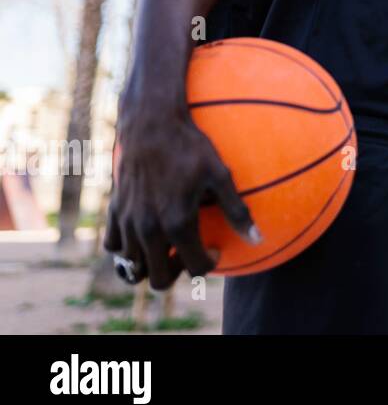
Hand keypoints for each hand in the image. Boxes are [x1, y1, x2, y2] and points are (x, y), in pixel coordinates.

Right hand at [106, 108, 259, 289]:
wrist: (152, 124)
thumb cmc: (191, 147)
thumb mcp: (221, 175)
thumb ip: (238, 211)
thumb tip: (258, 239)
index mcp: (178, 224)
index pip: (194, 268)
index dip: (209, 263)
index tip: (214, 248)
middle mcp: (149, 229)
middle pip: (160, 280)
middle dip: (178, 271)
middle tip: (188, 250)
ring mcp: (128, 222)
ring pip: (134, 266)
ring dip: (152, 261)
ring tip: (168, 243)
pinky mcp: (114, 211)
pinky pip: (113, 246)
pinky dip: (126, 247)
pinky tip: (144, 231)